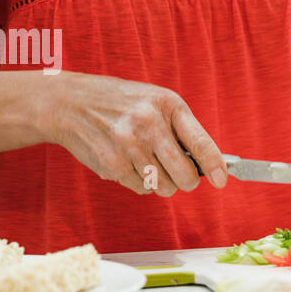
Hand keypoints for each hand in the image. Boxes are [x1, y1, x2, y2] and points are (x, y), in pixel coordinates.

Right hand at [44, 73, 227, 195]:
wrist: (70, 102)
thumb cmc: (120, 104)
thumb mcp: (155, 102)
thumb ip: (181, 129)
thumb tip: (206, 166)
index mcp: (167, 105)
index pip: (200, 143)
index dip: (214, 166)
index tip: (221, 181)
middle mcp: (149, 124)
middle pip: (185, 176)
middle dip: (186, 181)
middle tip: (179, 175)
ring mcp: (129, 145)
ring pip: (163, 187)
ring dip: (161, 183)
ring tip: (146, 162)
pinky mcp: (111, 164)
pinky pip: (141, 189)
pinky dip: (139, 182)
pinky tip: (126, 162)